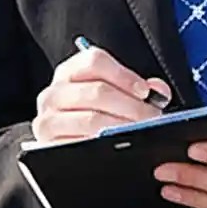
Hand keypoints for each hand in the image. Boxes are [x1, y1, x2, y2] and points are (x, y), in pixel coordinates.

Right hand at [31, 46, 171, 143]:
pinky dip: (104, 145)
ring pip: (92, 119)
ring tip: (140, 132)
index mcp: (70, 71)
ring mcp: (48, 119)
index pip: (95, 61)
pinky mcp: (49, 145)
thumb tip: (158, 91)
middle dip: (131, 106)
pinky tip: (118, 146)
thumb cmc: (94, 115)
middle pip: (97, 91)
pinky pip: (81, 143)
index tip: (145, 91)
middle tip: (152, 118)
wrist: (66, 143)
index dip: (124, 75)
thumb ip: (137, 88)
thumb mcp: (112, 95)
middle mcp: (54, 92)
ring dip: (122, 126)